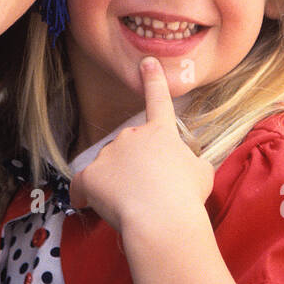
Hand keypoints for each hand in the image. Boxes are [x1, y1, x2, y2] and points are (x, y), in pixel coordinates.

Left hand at [69, 57, 213, 230]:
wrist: (163, 220)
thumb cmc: (187, 198)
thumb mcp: (202, 174)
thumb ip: (191, 164)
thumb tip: (188, 168)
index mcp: (161, 133)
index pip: (158, 101)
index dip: (153, 80)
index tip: (147, 63)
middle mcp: (132, 136)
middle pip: (128, 150)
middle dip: (134, 169)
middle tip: (149, 195)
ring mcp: (109, 154)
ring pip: (107, 169)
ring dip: (115, 185)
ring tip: (134, 207)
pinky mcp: (91, 175)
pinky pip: (81, 186)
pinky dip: (84, 196)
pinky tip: (91, 206)